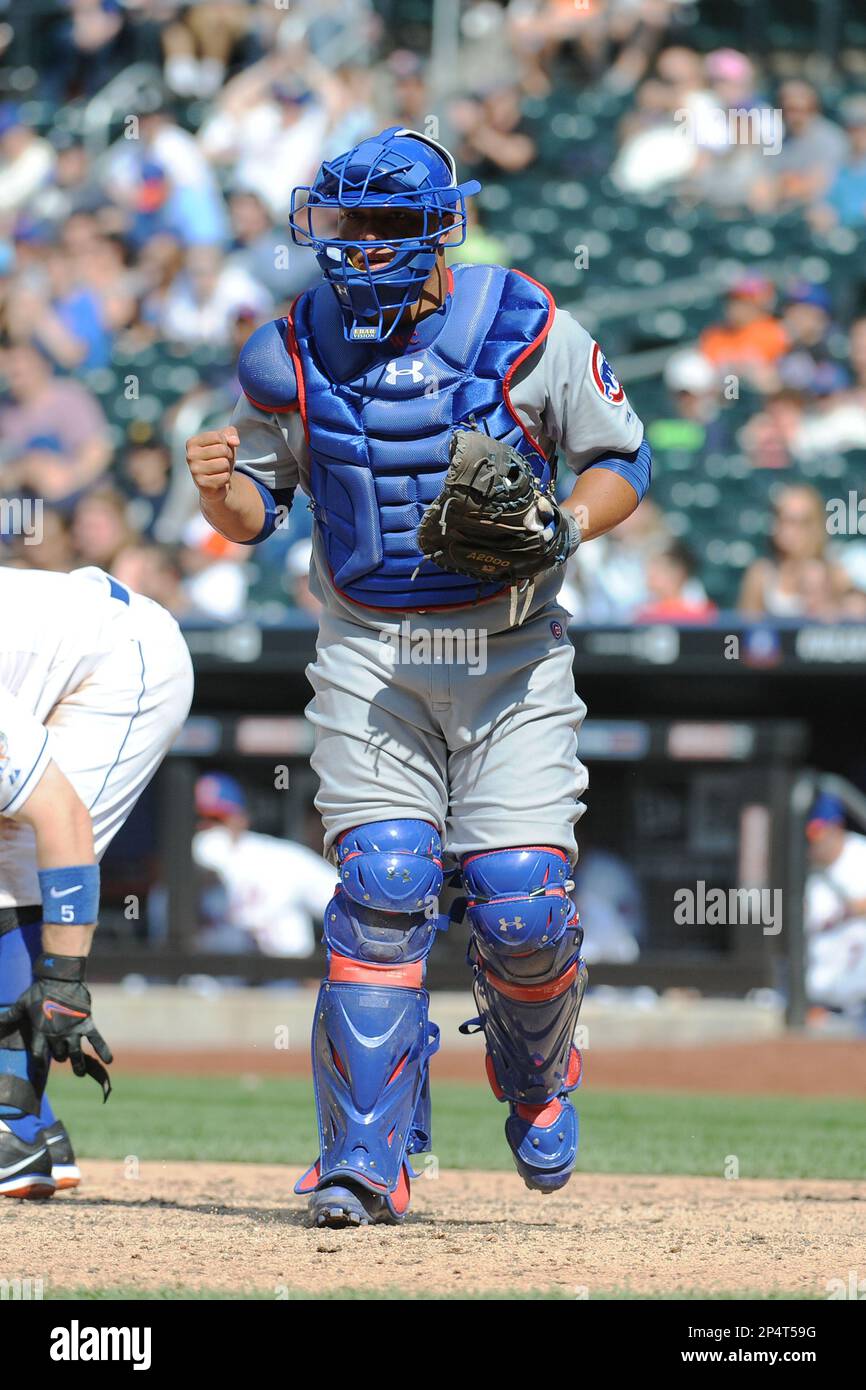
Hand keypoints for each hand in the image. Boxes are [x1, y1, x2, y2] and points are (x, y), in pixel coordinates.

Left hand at [0, 954, 111, 1084]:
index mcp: (41, 1031)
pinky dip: (103, 1050)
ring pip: (76, 1054)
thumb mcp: (23, 1002)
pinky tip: (109, 1060)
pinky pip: (96, 1040)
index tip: (38, 1075)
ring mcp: (73, 1030)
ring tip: (79, 1072)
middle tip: (62, 1057)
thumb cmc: (40, 989)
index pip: (38, 1056)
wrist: (62, 977)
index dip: (38, 1067)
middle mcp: (57, 1035)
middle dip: (60, 1058)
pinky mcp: (86, 1023)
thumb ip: (12, 1015)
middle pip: (59, 1055)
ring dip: (78, 1066)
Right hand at [186, 428, 238, 499]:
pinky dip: (226, 478)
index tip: (221, 448)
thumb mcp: (225, 441)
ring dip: (227, 467)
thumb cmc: (219, 458)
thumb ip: (231, 433)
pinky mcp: (202, 483)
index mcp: (192, 442)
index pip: (218, 437)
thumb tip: (235, 442)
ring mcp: (195, 470)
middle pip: (222, 449)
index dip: (226, 443)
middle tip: (222, 460)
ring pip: (224, 463)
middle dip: (228, 455)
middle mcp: (190, 455)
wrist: (215, 483)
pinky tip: (218, 478)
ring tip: (220, 469)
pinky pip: (224, 477)